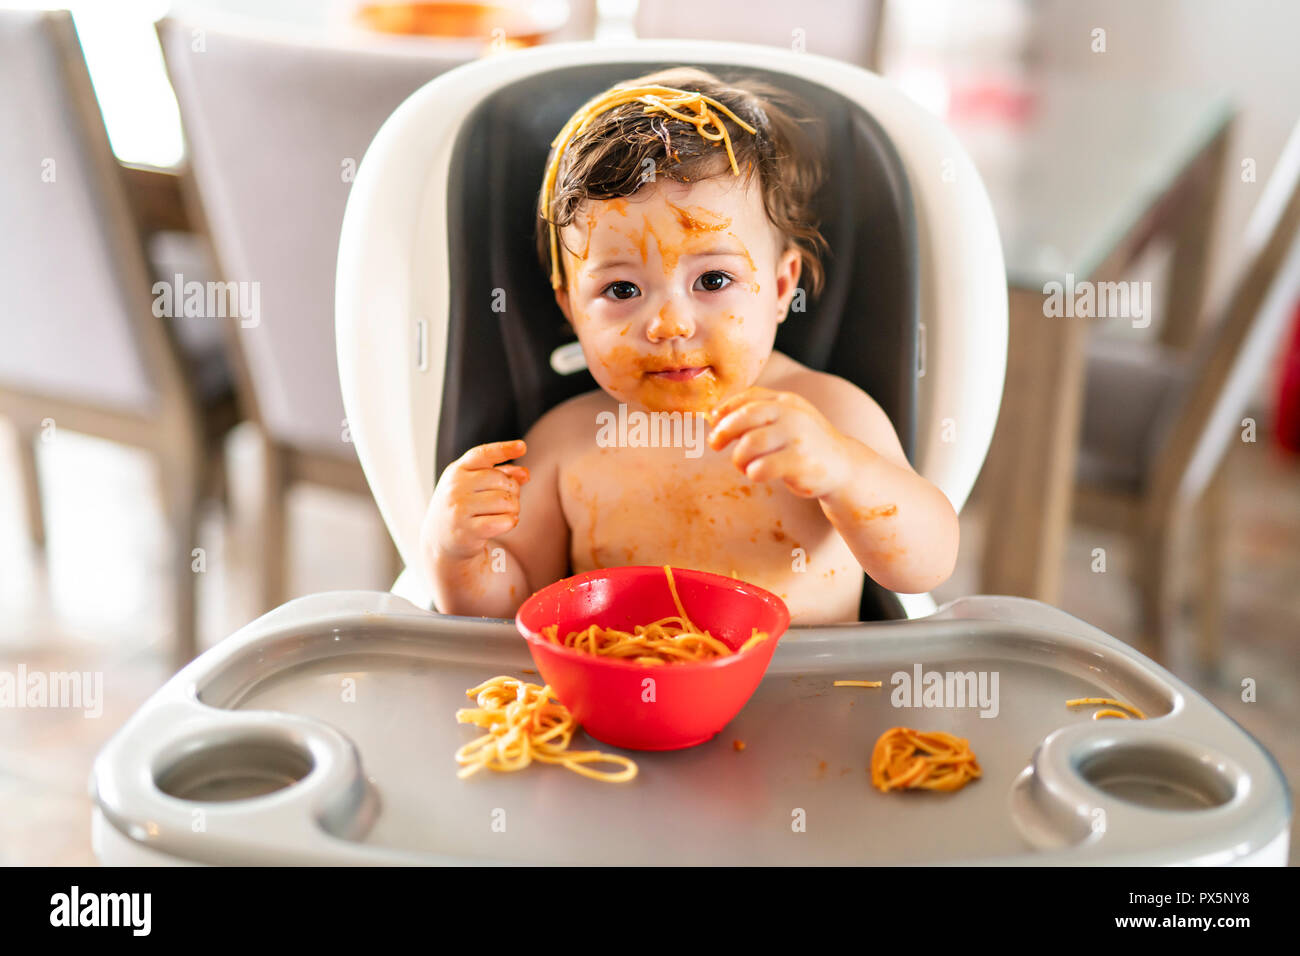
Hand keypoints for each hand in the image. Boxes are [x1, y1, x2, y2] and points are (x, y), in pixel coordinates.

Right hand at [423, 439, 529, 560]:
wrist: (439, 540)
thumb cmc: (462, 508)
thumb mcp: (474, 486)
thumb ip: (499, 475)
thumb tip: (524, 473)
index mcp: (456, 471)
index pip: (482, 455)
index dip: (504, 449)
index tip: (523, 447)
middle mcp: (454, 487)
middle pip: (501, 480)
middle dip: (513, 490)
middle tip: (509, 501)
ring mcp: (459, 509)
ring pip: (505, 501)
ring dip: (514, 508)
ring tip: (508, 513)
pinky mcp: (466, 531)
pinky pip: (503, 522)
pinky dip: (510, 522)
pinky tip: (505, 524)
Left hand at [707, 388, 851, 497]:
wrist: (844, 466)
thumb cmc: (804, 443)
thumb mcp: (786, 419)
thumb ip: (756, 413)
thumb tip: (712, 416)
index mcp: (787, 401)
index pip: (749, 398)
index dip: (725, 409)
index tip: (713, 423)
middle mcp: (793, 415)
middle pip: (746, 417)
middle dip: (723, 432)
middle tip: (716, 445)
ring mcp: (799, 438)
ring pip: (751, 444)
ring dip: (738, 458)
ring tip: (743, 466)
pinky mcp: (801, 463)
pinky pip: (762, 468)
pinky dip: (752, 472)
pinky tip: (757, 474)